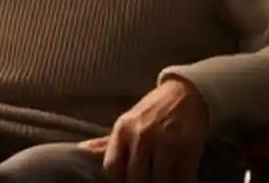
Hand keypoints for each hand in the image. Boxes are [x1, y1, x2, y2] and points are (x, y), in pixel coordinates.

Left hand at [77, 77, 209, 182]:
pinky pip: (182, 178)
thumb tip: (81, 151)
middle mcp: (142, 136)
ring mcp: (165, 143)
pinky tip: (178, 181)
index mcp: (123, 130)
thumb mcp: (126, 122)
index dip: (116, 181)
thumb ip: (106, 141)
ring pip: (158, 180)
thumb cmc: (151, 111)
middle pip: (135, 177)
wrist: (185, 94)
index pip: (112, 166)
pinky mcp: (188, 148)